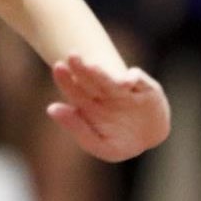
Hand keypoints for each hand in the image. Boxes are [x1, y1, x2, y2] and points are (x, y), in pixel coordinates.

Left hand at [47, 54, 170, 161]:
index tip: (58, 68)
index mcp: (89, 104)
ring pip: (112, 79)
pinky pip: (139, 80)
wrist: (149, 138)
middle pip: (91, 79)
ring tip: (92, 67)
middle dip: (82, 68)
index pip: (74, 89)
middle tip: (72, 56)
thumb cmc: (119, 142)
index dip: (66, 79)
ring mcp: (126, 90)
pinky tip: (126, 83)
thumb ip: (76, 128)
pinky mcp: (147, 89)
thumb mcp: (99, 144)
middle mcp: (105, 93)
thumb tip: (51, 108)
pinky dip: (133, 78)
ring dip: (102, 73)